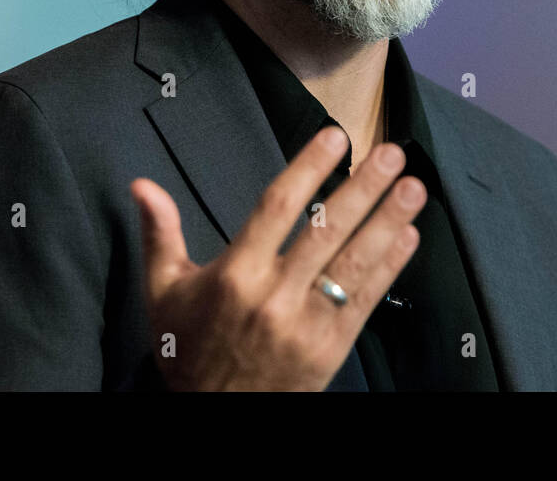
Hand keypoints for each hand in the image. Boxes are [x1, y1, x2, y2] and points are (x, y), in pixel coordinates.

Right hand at [129, 126, 425, 389]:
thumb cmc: (186, 349)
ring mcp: (306, 323)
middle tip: (393, 153)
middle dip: (364, 188)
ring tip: (415, 187)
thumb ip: (160, 233)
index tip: (335, 138)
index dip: (309, 168)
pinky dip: (390, 266)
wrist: (212, 418)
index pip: (278, 208)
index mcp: (234, 274)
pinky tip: (409, 236)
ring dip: (389, 221)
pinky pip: (365, 300)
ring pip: (353, 262)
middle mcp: (273, 296)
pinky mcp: (330, 349)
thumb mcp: (163, 291)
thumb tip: (141, 184)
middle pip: (326, 230)